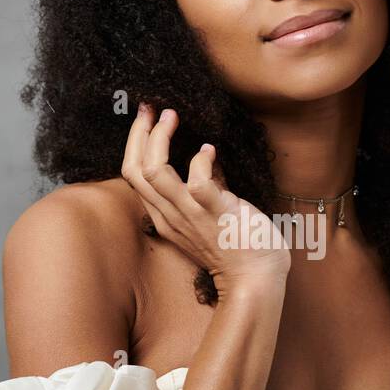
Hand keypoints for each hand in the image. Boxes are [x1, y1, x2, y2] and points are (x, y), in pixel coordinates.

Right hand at [120, 103, 290, 293]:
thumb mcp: (211, 216)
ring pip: (153, 172)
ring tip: (172, 116)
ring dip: (160, 138)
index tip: (147, 119)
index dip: (135, 143)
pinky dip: (201, 159)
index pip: (133, 176)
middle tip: (152, 108)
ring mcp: (190, 215)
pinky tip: (210, 150)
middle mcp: (170, 216)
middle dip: (139, 133)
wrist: (255, 280)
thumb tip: (205, 156)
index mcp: (165, 216)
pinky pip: (196, 181)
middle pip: (134, 170)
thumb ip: (204, 187)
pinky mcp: (214, 213)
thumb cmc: (238, 248)